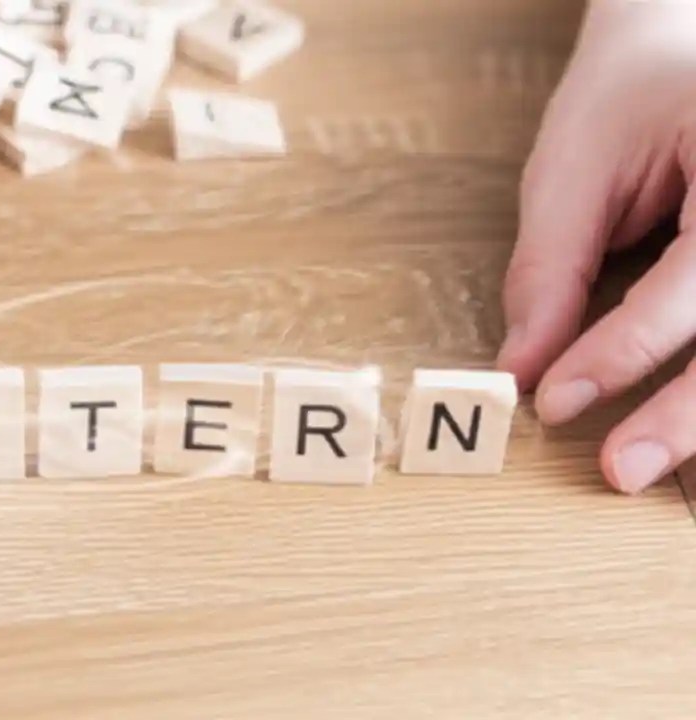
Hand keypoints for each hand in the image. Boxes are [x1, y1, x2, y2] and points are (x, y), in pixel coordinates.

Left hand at [499, 0, 695, 493]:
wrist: (683, 42)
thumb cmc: (629, 95)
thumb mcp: (573, 168)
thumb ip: (550, 271)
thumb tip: (521, 371)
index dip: (623, 352)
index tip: (556, 402)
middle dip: (690, 413)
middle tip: (624, 468)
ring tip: (650, 460)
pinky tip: (684, 422)